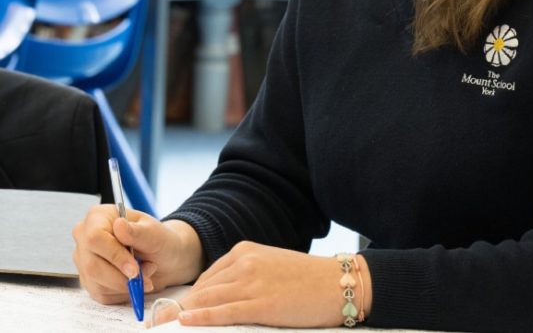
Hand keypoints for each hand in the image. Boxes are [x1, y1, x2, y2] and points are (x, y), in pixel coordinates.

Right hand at [72, 204, 203, 304]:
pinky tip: (135, 281)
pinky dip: (122, 292)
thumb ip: (136, 231)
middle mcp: (84, 237)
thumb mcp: (153, 232)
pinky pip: (101, 294)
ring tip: (145, 273)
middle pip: (92, 265)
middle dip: (121, 276)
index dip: (114, 256)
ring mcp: (83, 260)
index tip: (134, 269)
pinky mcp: (88, 280)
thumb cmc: (157, 239)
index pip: (95, 238)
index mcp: (98, 217)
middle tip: (144, 277)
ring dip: (125, 284)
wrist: (163, 256)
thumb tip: (119, 225)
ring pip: (96, 282)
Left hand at [151, 243, 370, 327]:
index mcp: (245, 251)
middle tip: (152, 321)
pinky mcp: (261, 303)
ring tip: (160, 326)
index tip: (168, 311)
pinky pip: (223, 312)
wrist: (336, 283)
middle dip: (177, 307)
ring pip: (208, 300)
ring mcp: (252, 282)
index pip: (207, 276)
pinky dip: (201, 318)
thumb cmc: (304, 279)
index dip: (186, 296)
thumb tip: (213, 299)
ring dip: (182, 315)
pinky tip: (185, 323)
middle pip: (202, 289)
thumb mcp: (269, 267)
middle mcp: (245, 262)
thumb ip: (243, 277)